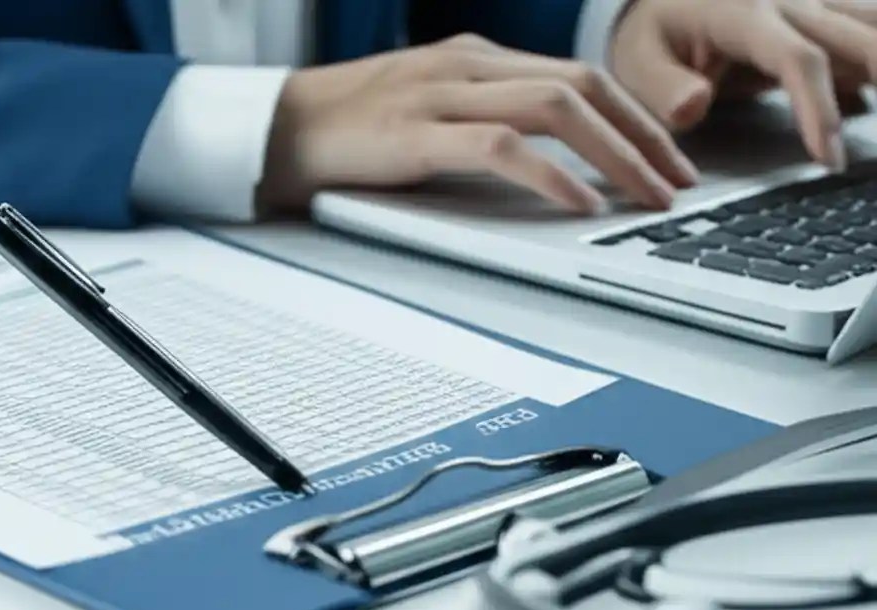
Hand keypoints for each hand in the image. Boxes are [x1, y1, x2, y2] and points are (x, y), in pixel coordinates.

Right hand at [258, 34, 698, 215]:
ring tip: (646, 196)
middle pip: (581, 84)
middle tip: (678, 181)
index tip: (667, 157)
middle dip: (643, 133)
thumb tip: (547, 155)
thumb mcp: (427, 108)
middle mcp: (466, 67)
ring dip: (615, 154)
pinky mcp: (417, 134)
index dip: (634, 115)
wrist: (277, 130)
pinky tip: (579, 204)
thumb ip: (481, 116)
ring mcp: (442, 96)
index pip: (576, 75)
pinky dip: (551, 176)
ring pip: (556, 107)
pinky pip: (502, 148)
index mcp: (474, 59)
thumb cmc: (349, 129)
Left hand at [611, 0, 876, 171]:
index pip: (799, 60)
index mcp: (744, 14)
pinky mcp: (826, 19)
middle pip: (861, 36)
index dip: (820, 109)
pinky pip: (869, 34)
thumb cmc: (653, 36)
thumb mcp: (639, 64)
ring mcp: (814, 7)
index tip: (829, 159)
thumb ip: (665, 89)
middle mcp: (791, 2)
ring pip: (873, 26)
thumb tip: (693, 106)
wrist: (666, 3)